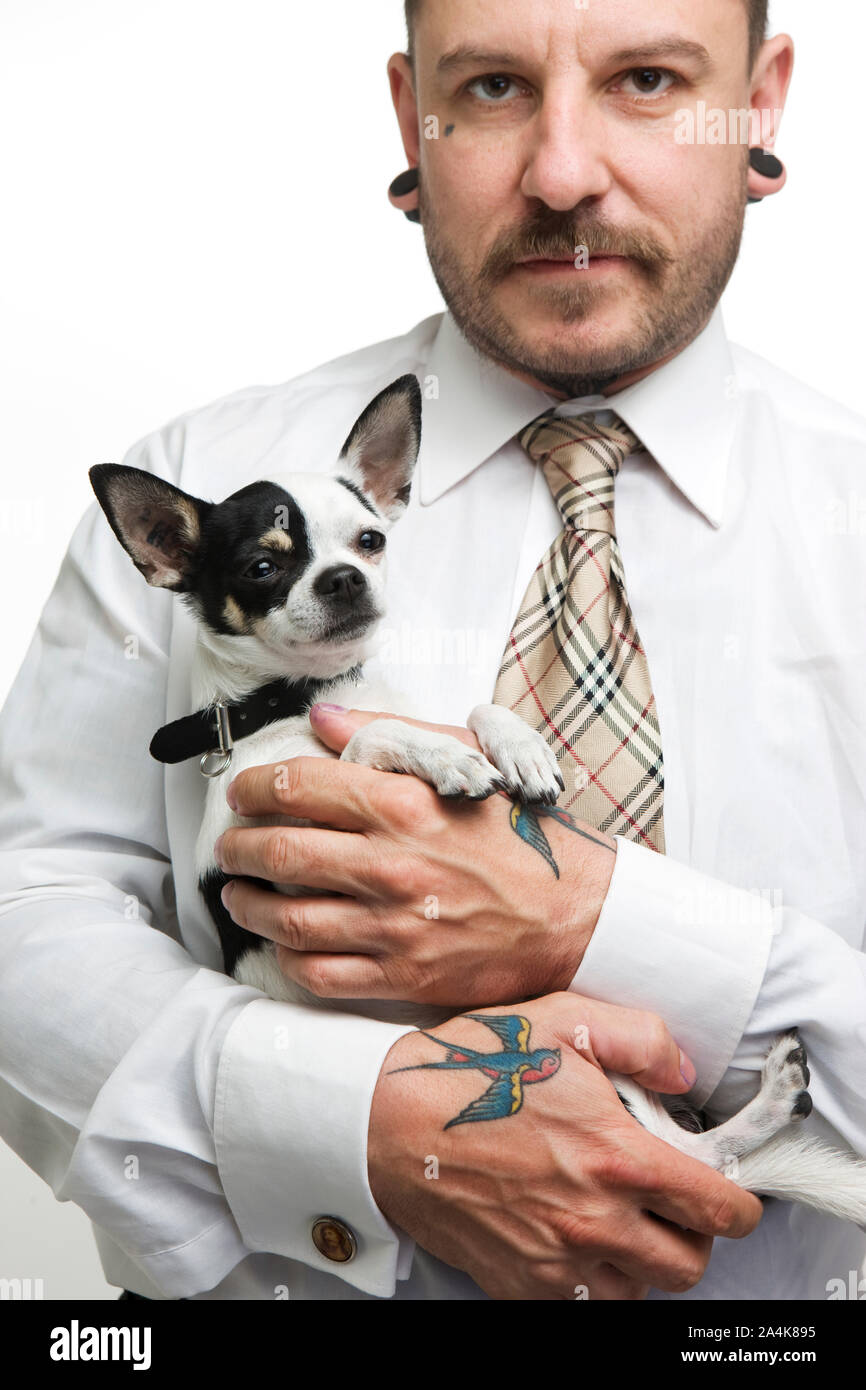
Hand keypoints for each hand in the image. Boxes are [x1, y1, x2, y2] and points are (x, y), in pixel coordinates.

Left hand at [215, 705, 615, 1006]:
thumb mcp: (465, 765)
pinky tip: (282, 943)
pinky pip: (319, 973)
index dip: (252, 789)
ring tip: (239, 894)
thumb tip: (321, 719)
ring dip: (248, 905)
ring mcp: (394, 926)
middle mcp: (390, 865)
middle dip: (238, 848)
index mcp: (403, 804)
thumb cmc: (521, 835)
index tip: (241, 794)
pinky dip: (287, 958)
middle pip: (279, 854)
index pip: (297, 788)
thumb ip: (388, 738)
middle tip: (230, 846)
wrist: (576, 915)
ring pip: (287, 919)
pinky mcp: (403, 975)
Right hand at [367, 993, 762, 1300]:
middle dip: (693, 1235)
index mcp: (616, 1157)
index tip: (727, 1193)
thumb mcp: (560, 1021)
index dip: (736, 1202)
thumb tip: (682, 1074)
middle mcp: (593, 1220)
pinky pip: (581, 1305)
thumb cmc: (469, 1070)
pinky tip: (573, 1236)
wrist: (387, 1123)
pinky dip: (591, 1280)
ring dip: (641, 1261)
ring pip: (637, 1292)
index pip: (718, 1209)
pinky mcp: (519, 1285)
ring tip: (619, 1218)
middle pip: (687, 1264)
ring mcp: (555, 1261)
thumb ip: (639, 1040)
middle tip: (670, 1202)